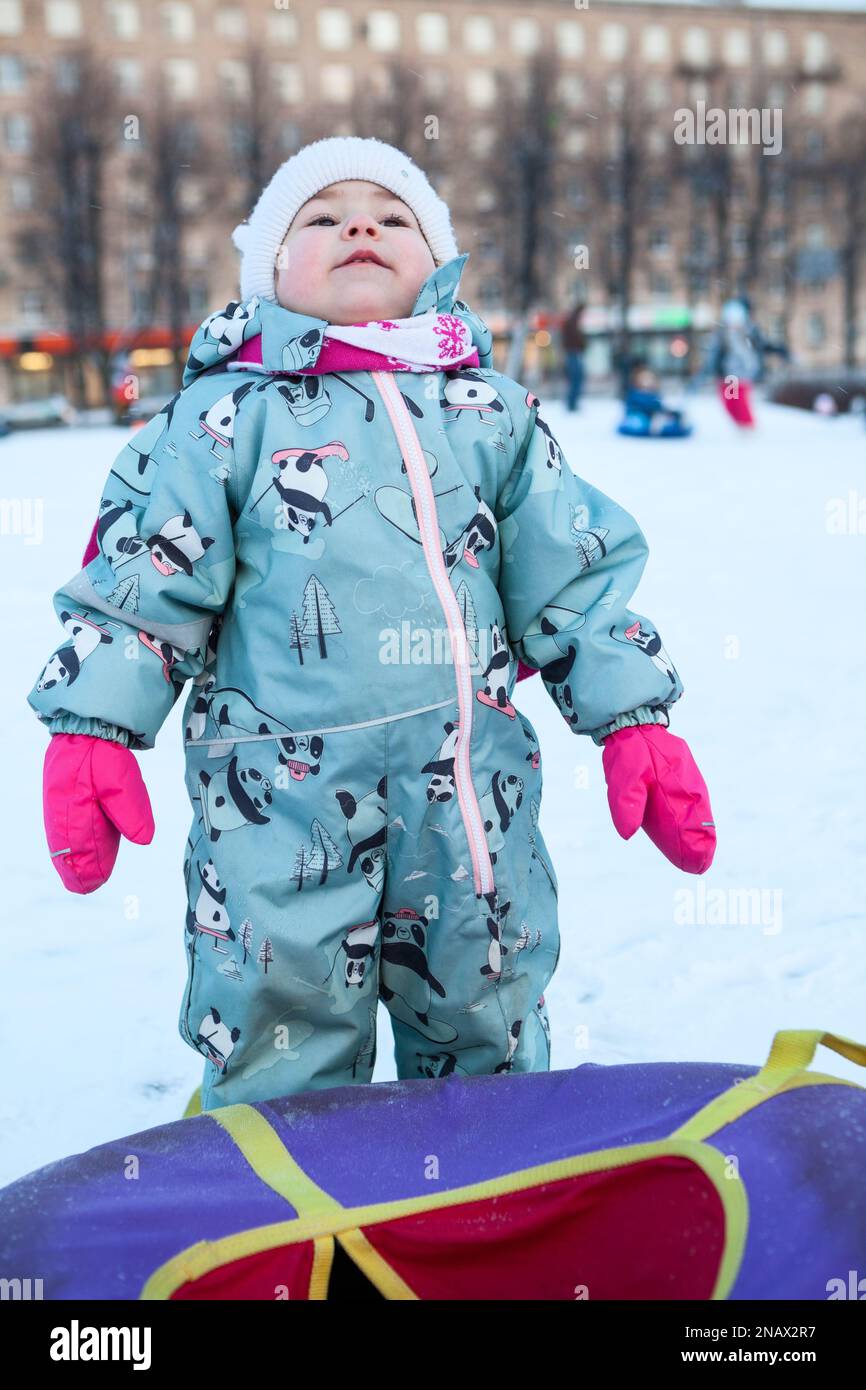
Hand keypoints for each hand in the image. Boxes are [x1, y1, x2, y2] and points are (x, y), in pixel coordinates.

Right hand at [43, 734, 154, 893]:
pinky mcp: (64, 798)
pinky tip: (81, 851)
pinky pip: (68, 825)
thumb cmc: (104, 755)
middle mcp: (63, 810)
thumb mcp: (121, 782)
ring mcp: (61, 804)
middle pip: (69, 846)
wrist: (87, 728)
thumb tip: (144, 840)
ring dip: (74, 857)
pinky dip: (73, 841)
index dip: (85, 866)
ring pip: (67, 837)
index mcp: (74, 809)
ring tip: (82, 878)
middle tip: (85, 888)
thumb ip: (131, 811)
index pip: (79, 847)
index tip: (91, 884)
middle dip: (77, 867)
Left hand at [601, 724, 715, 873]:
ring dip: (697, 831)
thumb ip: (627, 803)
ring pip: (695, 811)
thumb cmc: (629, 752)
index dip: (695, 844)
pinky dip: (691, 818)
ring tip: (700, 855)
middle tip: (699, 866)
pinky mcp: (679, 776)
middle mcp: (688, 784)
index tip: (697, 862)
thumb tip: (627, 833)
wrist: (632, 723)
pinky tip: (690, 831)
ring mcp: (685, 779)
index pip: (693, 821)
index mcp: (679, 786)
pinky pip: (689, 801)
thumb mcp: (625, 777)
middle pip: (698, 819)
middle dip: (699, 842)